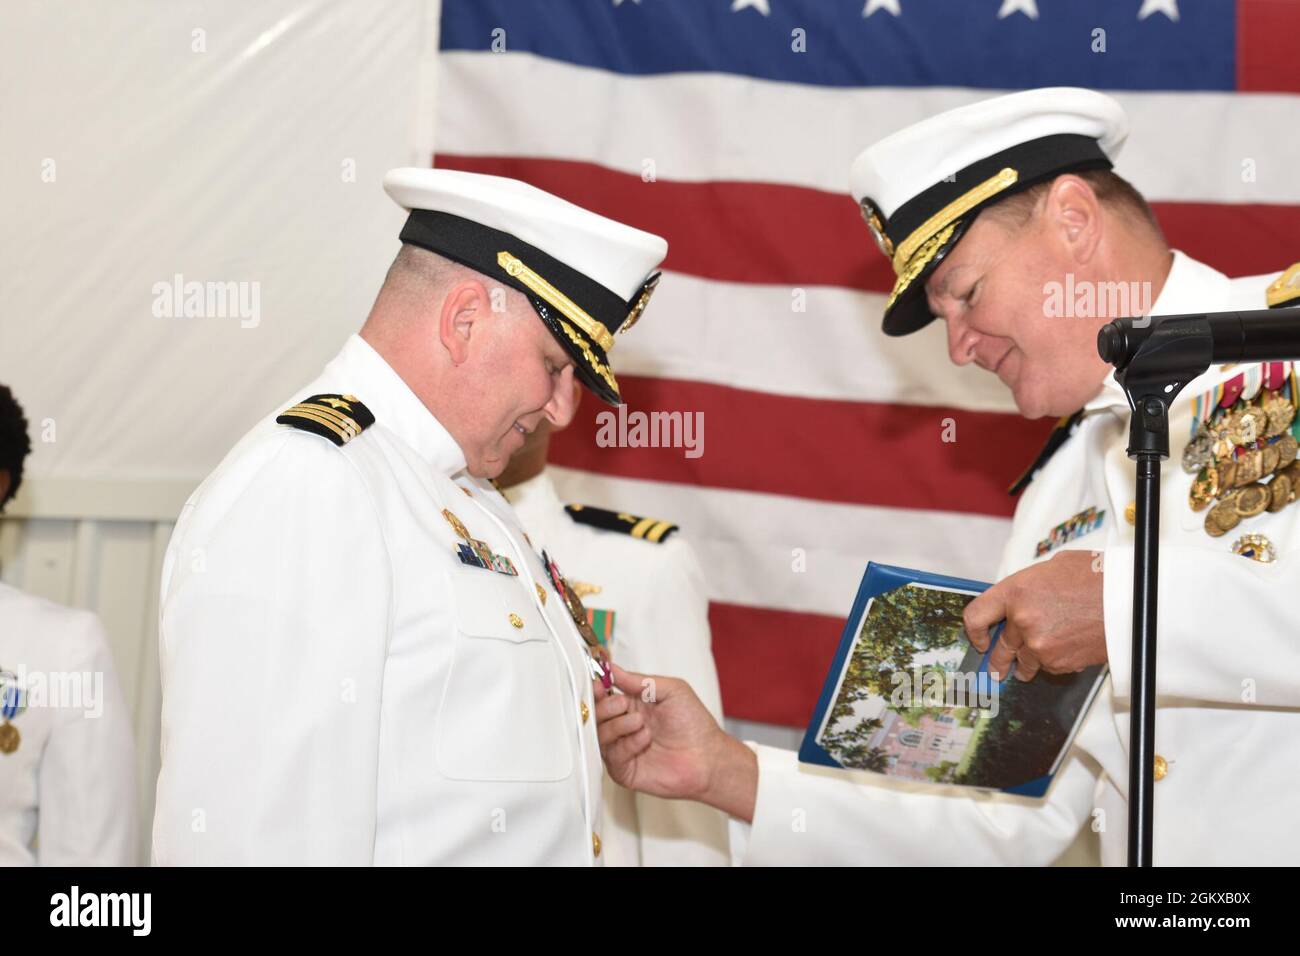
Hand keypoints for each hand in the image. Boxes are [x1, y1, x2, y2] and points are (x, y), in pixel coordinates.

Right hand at [593, 664, 757, 821]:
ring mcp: (623, 748)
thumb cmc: (694, 723)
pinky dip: (627, 744)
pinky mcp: (624, 770)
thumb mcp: (671, 690)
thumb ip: (640, 680)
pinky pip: (612, 756)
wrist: (707, 757)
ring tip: (640, 722)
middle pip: (595, 715)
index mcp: (632, 705)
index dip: (597, 688)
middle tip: (623, 704)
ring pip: (600, 735)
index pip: (603, 695)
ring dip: (617, 725)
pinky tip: (645, 739)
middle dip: (605, 706)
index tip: (599, 683)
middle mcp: (624, 726)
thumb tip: (612, 668)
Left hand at [963, 549, 1106, 680]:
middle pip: (999, 648)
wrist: (1128, 599)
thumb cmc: (1095, 577)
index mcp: (1015, 592)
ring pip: (1023, 662)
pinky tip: (1062, 652)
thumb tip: (1016, 602)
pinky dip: (1051, 663)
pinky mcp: (1059, 662)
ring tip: (1024, 670)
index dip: (974, 631)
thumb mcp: (1050, 569)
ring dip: (1023, 666)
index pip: (976, 616)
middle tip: (997, 669)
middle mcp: (1022, 621)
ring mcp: (1040, 645)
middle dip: (998, 660)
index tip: (978, 640)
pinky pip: (1048, 667)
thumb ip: (1026, 588)